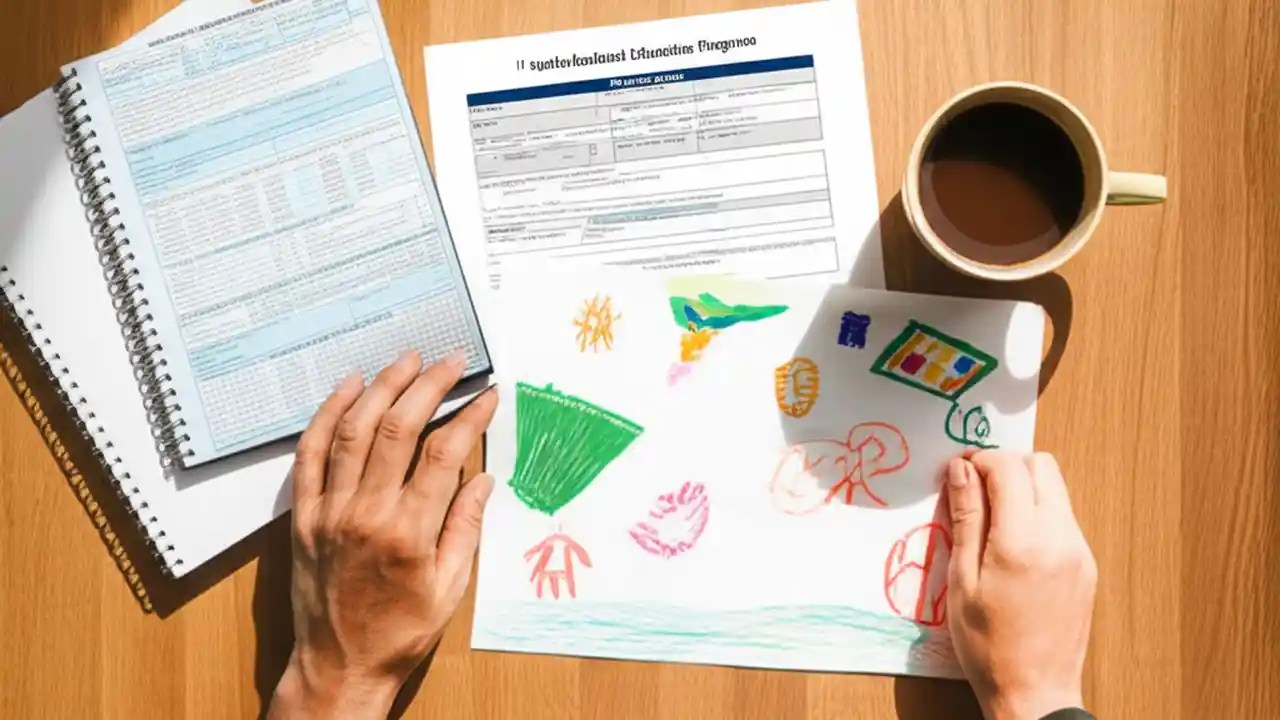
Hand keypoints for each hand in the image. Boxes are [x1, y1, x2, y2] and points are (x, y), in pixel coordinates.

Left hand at [269, 350, 498, 719]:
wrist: (339, 667)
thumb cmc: (400, 634)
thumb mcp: (450, 589)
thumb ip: (465, 528)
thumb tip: (482, 478)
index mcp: (411, 533)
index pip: (446, 453)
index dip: (470, 416)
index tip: (487, 394)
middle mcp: (367, 514)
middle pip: (399, 429)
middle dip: (429, 386)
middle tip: (450, 361)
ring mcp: (330, 511)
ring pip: (354, 430)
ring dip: (381, 388)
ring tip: (405, 360)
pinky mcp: (303, 515)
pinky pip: (311, 453)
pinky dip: (328, 415)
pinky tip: (348, 389)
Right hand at [945, 451, 1097, 719]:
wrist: (1035, 691)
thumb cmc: (988, 645)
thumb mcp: (962, 580)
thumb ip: (965, 518)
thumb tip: (961, 470)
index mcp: (1022, 541)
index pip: (1008, 467)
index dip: (979, 459)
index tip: (958, 471)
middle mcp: (1059, 538)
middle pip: (1041, 466)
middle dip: (1005, 466)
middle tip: (975, 488)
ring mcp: (1079, 551)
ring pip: (1056, 489)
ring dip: (1023, 488)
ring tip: (991, 518)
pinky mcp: (1087, 565)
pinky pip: (1063, 518)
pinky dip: (1038, 512)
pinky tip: (1013, 541)